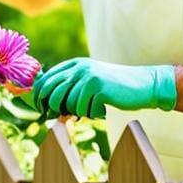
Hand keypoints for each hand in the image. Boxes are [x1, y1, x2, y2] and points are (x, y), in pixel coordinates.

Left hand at [32, 58, 176, 118]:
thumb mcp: (89, 81)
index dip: (39, 97)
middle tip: (62, 117)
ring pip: (68, 105)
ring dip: (78, 112)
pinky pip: (83, 110)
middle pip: (52, 93)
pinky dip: (92, 113)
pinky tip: (104, 107)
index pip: (45, 79)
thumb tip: (44, 104)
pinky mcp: (99, 88)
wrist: (143, 85)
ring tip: (92, 108)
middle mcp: (79, 67)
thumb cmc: (113, 88)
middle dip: (52, 109)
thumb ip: (70, 87)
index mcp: (74, 64)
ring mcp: (89, 76)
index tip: (42, 111)